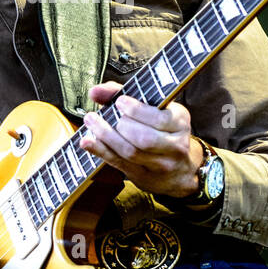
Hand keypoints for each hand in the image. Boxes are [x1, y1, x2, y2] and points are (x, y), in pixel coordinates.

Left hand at [79, 81, 204, 197]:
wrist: (179, 169)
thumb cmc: (160, 129)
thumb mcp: (152, 108)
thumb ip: (122, 94)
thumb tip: (95, 91)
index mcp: (179, 122)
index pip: (159, 118)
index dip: (137, 110)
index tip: (119, 102)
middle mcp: (175, 145)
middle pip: (144, 138)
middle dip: (119, 126)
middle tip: (100, 115)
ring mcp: (162, 164)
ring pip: (131, 152)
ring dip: (106, 136)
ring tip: (91, 122)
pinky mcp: (145, 177)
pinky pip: (120, 163)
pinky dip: (101, 151)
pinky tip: (87, 142)